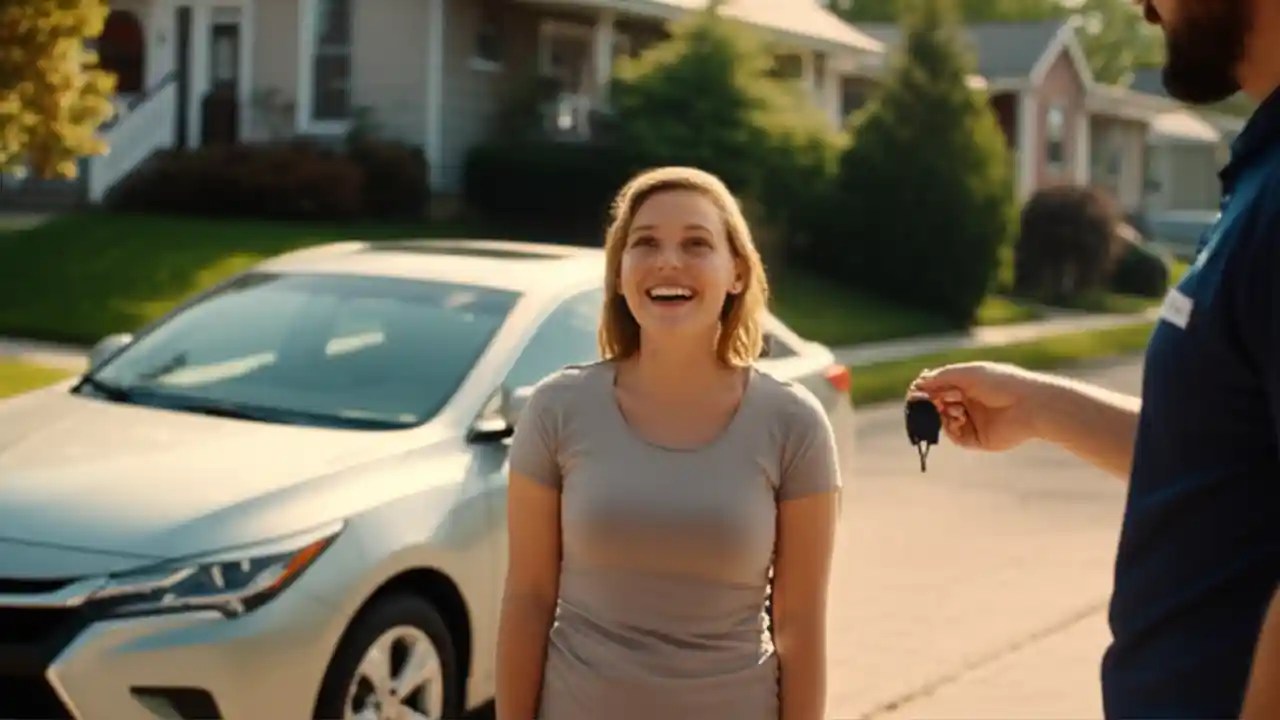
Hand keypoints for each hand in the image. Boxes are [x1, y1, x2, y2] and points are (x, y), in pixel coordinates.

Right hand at [908, 361, 1045, 451]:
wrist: (1029, 406)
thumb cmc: (1001, 383)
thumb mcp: (968, 373)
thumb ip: (942, 377)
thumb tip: (918, 383)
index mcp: (968, 385)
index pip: (939, 388)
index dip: (926, 390)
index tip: (916, 392)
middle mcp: (969, 403)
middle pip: (939, 406)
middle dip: (931, 404)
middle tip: (927, 402)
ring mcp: (974, 422)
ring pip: (945, 422)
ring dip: (943, 415)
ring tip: (952, 410)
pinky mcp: (979, 439)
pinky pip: (956, 437)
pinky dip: (952, 429)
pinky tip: (959, 419)